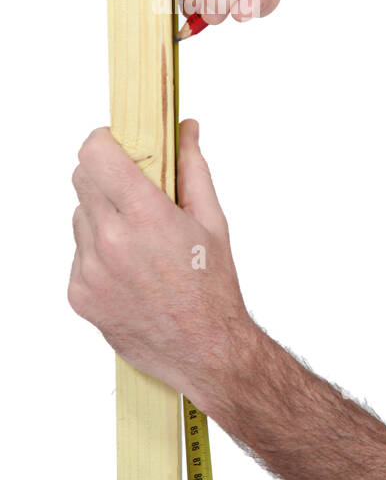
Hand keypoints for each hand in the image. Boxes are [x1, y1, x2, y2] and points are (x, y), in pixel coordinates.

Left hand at [68, 119, 250, 405]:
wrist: (204, 350)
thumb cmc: (214, 288)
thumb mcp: (213, 222)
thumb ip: (193, 169)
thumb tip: (187, 129)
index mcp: (147, 217)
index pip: (95, 154)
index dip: (103, 140)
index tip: (117, 142)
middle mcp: (110, 241)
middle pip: (82, 179)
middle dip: (106, 174)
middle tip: (136, 189)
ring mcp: (89, 269)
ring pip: (80, 216)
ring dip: (103, 215)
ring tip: (141, 241)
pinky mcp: (78, 293)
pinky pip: (78, 253)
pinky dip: (99, 251)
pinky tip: (132, 270)